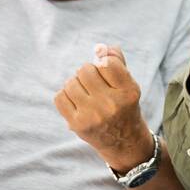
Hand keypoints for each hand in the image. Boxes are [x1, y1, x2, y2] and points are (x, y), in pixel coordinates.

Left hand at [53, 44, 153, 172]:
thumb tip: (100, 47)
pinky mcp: (77, 124)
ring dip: (76, 84)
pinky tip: (76, 101)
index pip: (107, 63)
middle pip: (86, 70)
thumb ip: (117, 63)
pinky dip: (66, 95)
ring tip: (85, 93)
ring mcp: (92, 116)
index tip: (104, 68)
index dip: (103, 61)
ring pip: (71, 82)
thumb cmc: (124, 107)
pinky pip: (60, 96)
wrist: (123, 142)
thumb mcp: (128, 85)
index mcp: (128, 92)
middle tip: (94, 83)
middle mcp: (111, 105)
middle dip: (88, 72)